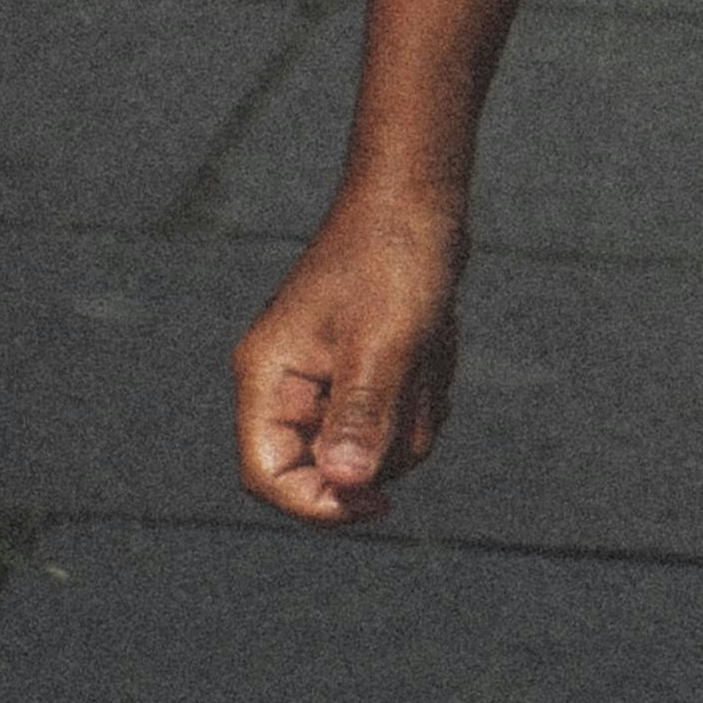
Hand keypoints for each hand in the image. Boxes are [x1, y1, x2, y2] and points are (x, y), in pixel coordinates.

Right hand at [234, 189, 465, 525]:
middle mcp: (290, 384)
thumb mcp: (384, 339)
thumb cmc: (392, 257)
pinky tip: (433, 345)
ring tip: (425, 348)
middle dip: (387, 439)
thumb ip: (363, 411)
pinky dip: (425, 392)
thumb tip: (346, 482)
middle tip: (413, 378)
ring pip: (377, 447)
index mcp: (269, 375)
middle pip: (332, 467)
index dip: (316, 502)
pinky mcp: (365, 372)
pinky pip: (399, 418)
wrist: (420, 198)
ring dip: (414, 409)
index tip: (376, 504)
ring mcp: (329, 379)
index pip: (268, 474)